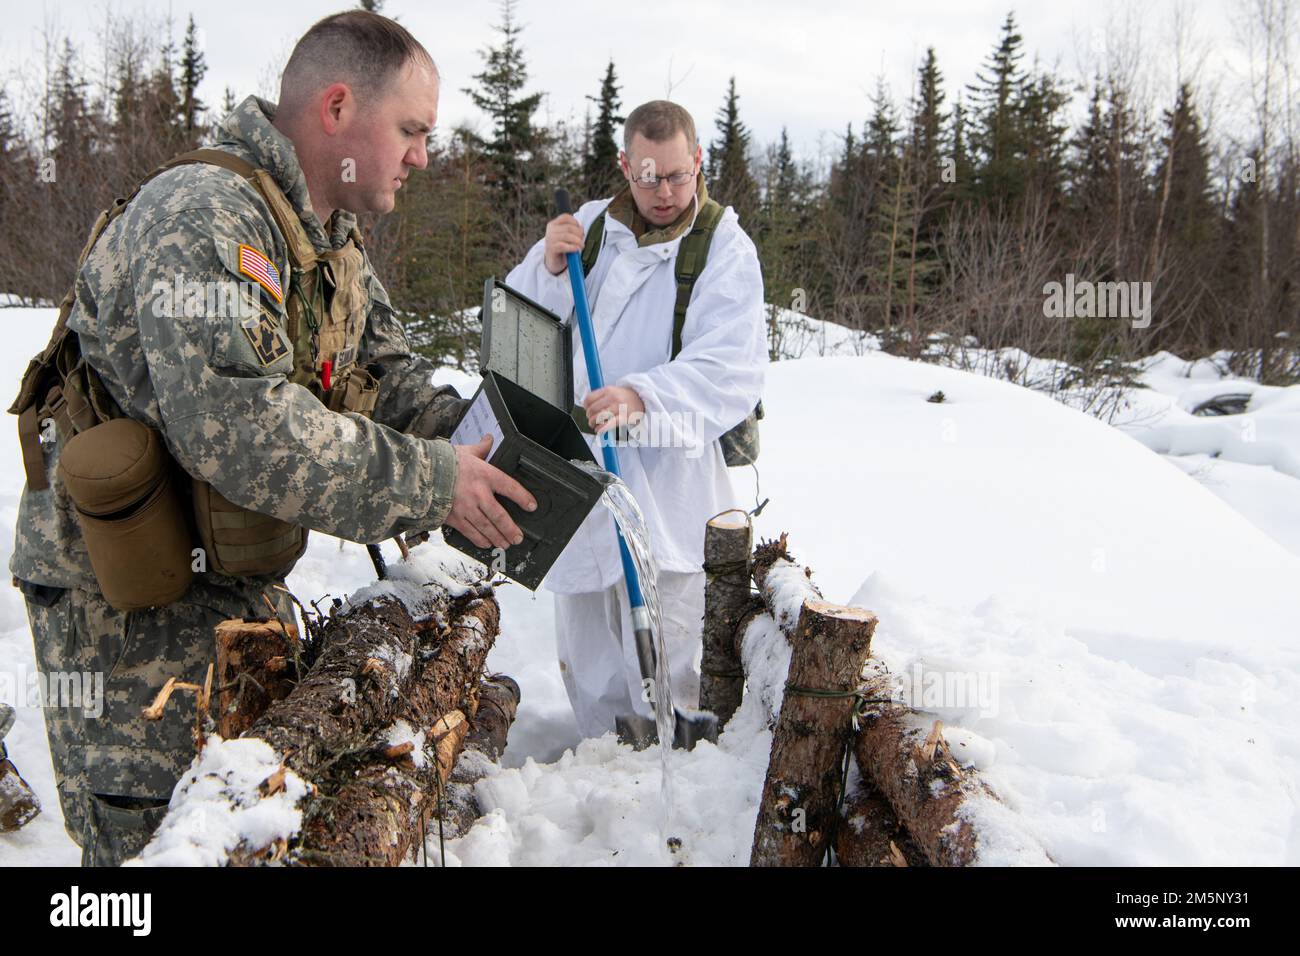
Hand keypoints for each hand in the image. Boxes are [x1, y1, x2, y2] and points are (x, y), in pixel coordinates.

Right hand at [445, 435, 536, 549]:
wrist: (420, 472)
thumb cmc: (444, 461)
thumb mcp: (466, 451)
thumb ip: (481, 448)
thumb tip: (489, 438)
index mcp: (485, 475)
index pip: (510, 487)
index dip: (523, 498)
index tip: (532, 506)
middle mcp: (478, 493)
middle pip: (500, 516)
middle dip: (511, 529)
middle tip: (518, 538)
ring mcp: (466, 508)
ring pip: (486, 528)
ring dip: (498, 537)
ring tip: (505, 544)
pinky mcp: (454, 518)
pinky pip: (470, 532)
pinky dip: (480, 540)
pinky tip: (486, 544)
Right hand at [544, 213, 584, 275]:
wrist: (554, 262)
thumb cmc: (562, 248)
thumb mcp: (567, 236)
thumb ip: (573, 230)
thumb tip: (581, 229)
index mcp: (554, 224)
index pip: (566, 217)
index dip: (576, 222)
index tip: (580, 230)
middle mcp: (550, 230)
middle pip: (569, 227)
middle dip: (579, 234)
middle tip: (582, 241)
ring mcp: (550, 239)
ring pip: (567, 236)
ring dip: (578, 241)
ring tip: (581, 246)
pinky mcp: (551, 248)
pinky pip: (563, 246)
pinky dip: (572, 247)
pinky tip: (576, 250)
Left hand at [584, 386, 644, 434]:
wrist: (642, 399)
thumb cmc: (625, 396)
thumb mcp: (613, 390)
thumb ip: (600, 396)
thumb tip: (587, 404)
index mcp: (608, 390)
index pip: (589, 398)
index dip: (585, 406)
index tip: (587, 409)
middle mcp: (612, 398)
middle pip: (592, 409)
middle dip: (589, 416)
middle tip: (591, 418)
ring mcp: (618, 408)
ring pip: (598, 417)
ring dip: (593, 423)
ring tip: (594, 424)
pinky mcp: (623, 418)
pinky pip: (608, 425)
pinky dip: (601, 429)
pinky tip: (599, 430)